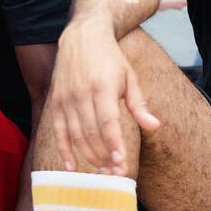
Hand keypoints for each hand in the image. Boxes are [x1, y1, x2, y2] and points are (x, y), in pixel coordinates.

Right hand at [48, 21, 158, 175]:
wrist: (82, 37)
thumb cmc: (111, 59)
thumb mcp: (130, 77)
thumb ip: (139, 104)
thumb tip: (154, 126)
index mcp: (102, 87)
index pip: (108, 123)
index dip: (114, 145)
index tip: (122, 163)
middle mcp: (81, 94)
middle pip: (91, 134)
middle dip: (104, 157)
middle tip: (116, 173)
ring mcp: (65, 99)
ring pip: (75, 136)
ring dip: (88, 157)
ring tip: (103, 170)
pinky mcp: (56, 103)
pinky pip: (58, 132)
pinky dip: (64, 151)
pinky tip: (72, 167)